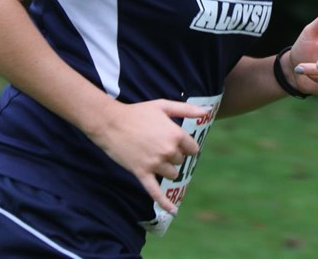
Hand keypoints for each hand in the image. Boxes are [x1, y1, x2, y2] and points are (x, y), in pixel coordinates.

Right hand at [90, 99, 208, 213]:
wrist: (110, 123)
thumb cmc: (138, 112)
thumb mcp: (164, 106)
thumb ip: (187, 110)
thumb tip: (207, 112)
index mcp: (176, 135)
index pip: (193, 148)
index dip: (187, 147)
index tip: (179, 144)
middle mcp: (168, 151)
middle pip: (181, 161)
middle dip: (174, 156)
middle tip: (160, 146)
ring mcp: (155, 164)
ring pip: (172, 174)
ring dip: (168, 169)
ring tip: (155, 158)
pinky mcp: (142, 173)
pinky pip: (155, 192)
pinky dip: (165, 203)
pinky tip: (174, 211)